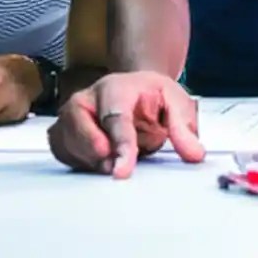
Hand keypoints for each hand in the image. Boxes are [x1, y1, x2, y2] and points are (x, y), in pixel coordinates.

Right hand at [47, 71, 204, 178]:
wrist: (134, 88)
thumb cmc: (150, 94)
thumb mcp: (175, 101)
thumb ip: (184, 127)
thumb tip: (194, 153)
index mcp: (116, 87)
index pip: (115, 117)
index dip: (119, 145)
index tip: (122, 170)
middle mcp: (87, 97)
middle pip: (81, 129)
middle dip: (97, 153)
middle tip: (116, 167)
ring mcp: (71, 114)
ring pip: (69, 143)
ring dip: (90, 161)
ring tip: (113, 160)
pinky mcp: (62, 130)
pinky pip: (62, 152)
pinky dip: (78, 162)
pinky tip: (97, 159)